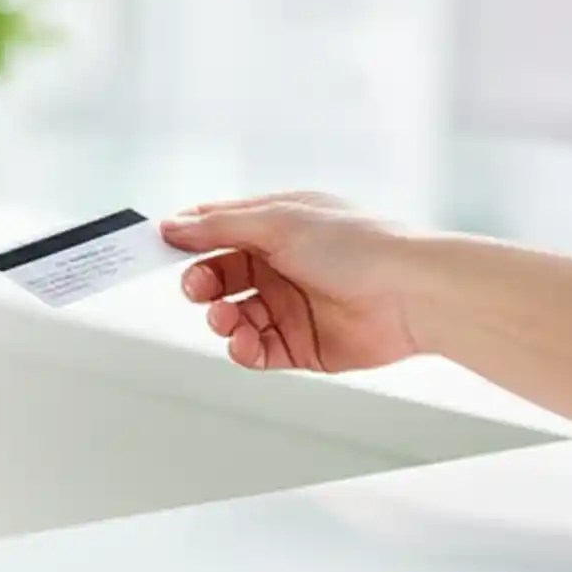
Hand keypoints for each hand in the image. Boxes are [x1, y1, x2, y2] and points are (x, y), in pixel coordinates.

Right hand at [160, 193, 419, 372]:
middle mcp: (281, 265)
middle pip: (219, 276)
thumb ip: (219, 225)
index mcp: (277, 226)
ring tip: (227, 320)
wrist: (412, 294)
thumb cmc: (358, 246)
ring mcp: (290, 305)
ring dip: (220, 320)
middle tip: (198, 290)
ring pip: (233, 316)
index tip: (159, 249)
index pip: (218, 229)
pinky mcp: (301, 345)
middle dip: (202, 284)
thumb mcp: (278, 221)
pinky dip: (243, 349)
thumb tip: (172, 225)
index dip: (188, 238)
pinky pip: (257, 350)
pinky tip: (244, 343)